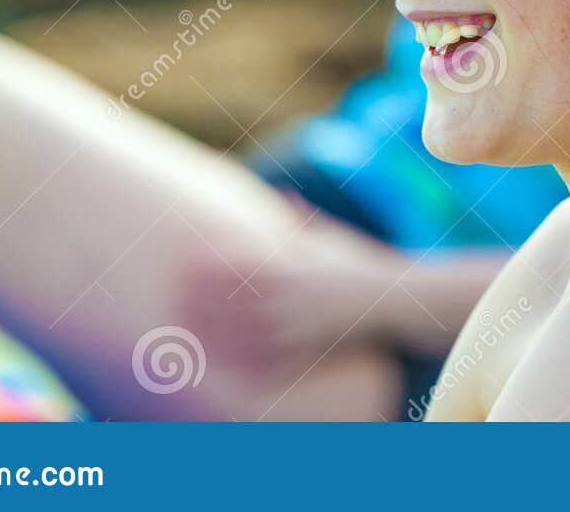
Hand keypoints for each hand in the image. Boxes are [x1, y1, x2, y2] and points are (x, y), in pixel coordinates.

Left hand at [180, 194, 405, 377]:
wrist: (398, 298)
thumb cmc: (362, 262)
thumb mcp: (331, 237)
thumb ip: (302, 219)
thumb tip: (282, 194)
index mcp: (292, 266)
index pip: (238, 265)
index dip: (207, 268)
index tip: (181, 267)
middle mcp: (291, 298)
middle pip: (233, 304)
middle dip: (200, 307)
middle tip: (171, 308)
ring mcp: (300, 328)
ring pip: (245, 340)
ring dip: (214, 343)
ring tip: (188, 344)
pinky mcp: (311, 353)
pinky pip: (272, 369)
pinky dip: (247, 373)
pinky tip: (227, 376)